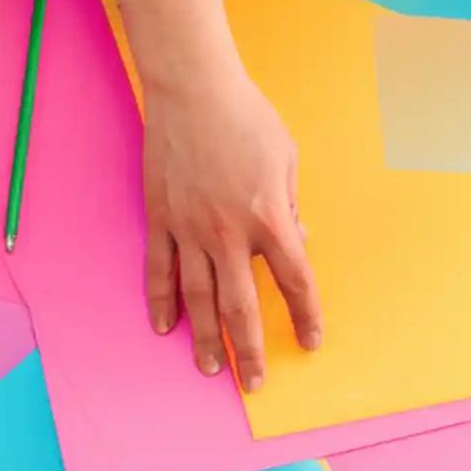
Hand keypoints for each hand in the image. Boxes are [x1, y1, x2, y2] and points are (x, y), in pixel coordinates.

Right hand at [143, 74, 321, 392]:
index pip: (295, 280)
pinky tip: (164, 328)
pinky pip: (160, 270)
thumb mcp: (286, 160)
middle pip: (241, 306)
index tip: (311, 341)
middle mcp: (228, 232)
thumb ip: (290, 205)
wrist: (192, 87)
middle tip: (254, 383)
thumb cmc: (247, 118)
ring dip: (204, 338)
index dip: (306, 315)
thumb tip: (295, 239)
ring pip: (197, 298)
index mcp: (269, 218)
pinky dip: (161, 302)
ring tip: (211, 369)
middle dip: (250, 349)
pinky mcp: (160, 218)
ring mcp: (189, 228)